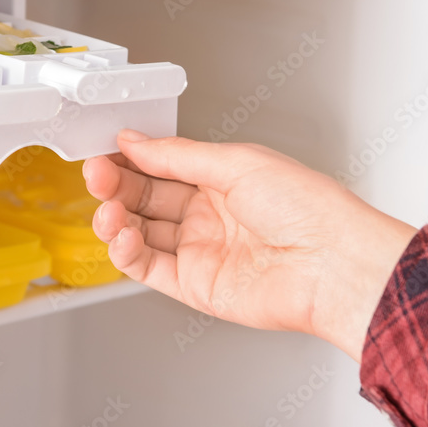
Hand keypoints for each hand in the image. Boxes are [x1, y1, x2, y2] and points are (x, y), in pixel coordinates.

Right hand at [83, 130, 416, 361]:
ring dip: (117, 219)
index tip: (106, 150)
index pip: (162, 166)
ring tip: (106, 210)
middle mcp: (209, 214)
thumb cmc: (307, 207)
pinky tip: (120, 237)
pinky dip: (127, 253)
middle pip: (147, 198)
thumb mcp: (236, 162)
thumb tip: (135, 141)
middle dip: (117, 186)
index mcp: (222, 179)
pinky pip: (148, 268)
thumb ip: (177, 155)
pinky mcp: (195, 285)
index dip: (131, 159)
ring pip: (142, 233)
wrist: (331, 263)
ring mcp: (201, 250)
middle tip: (96, 175)